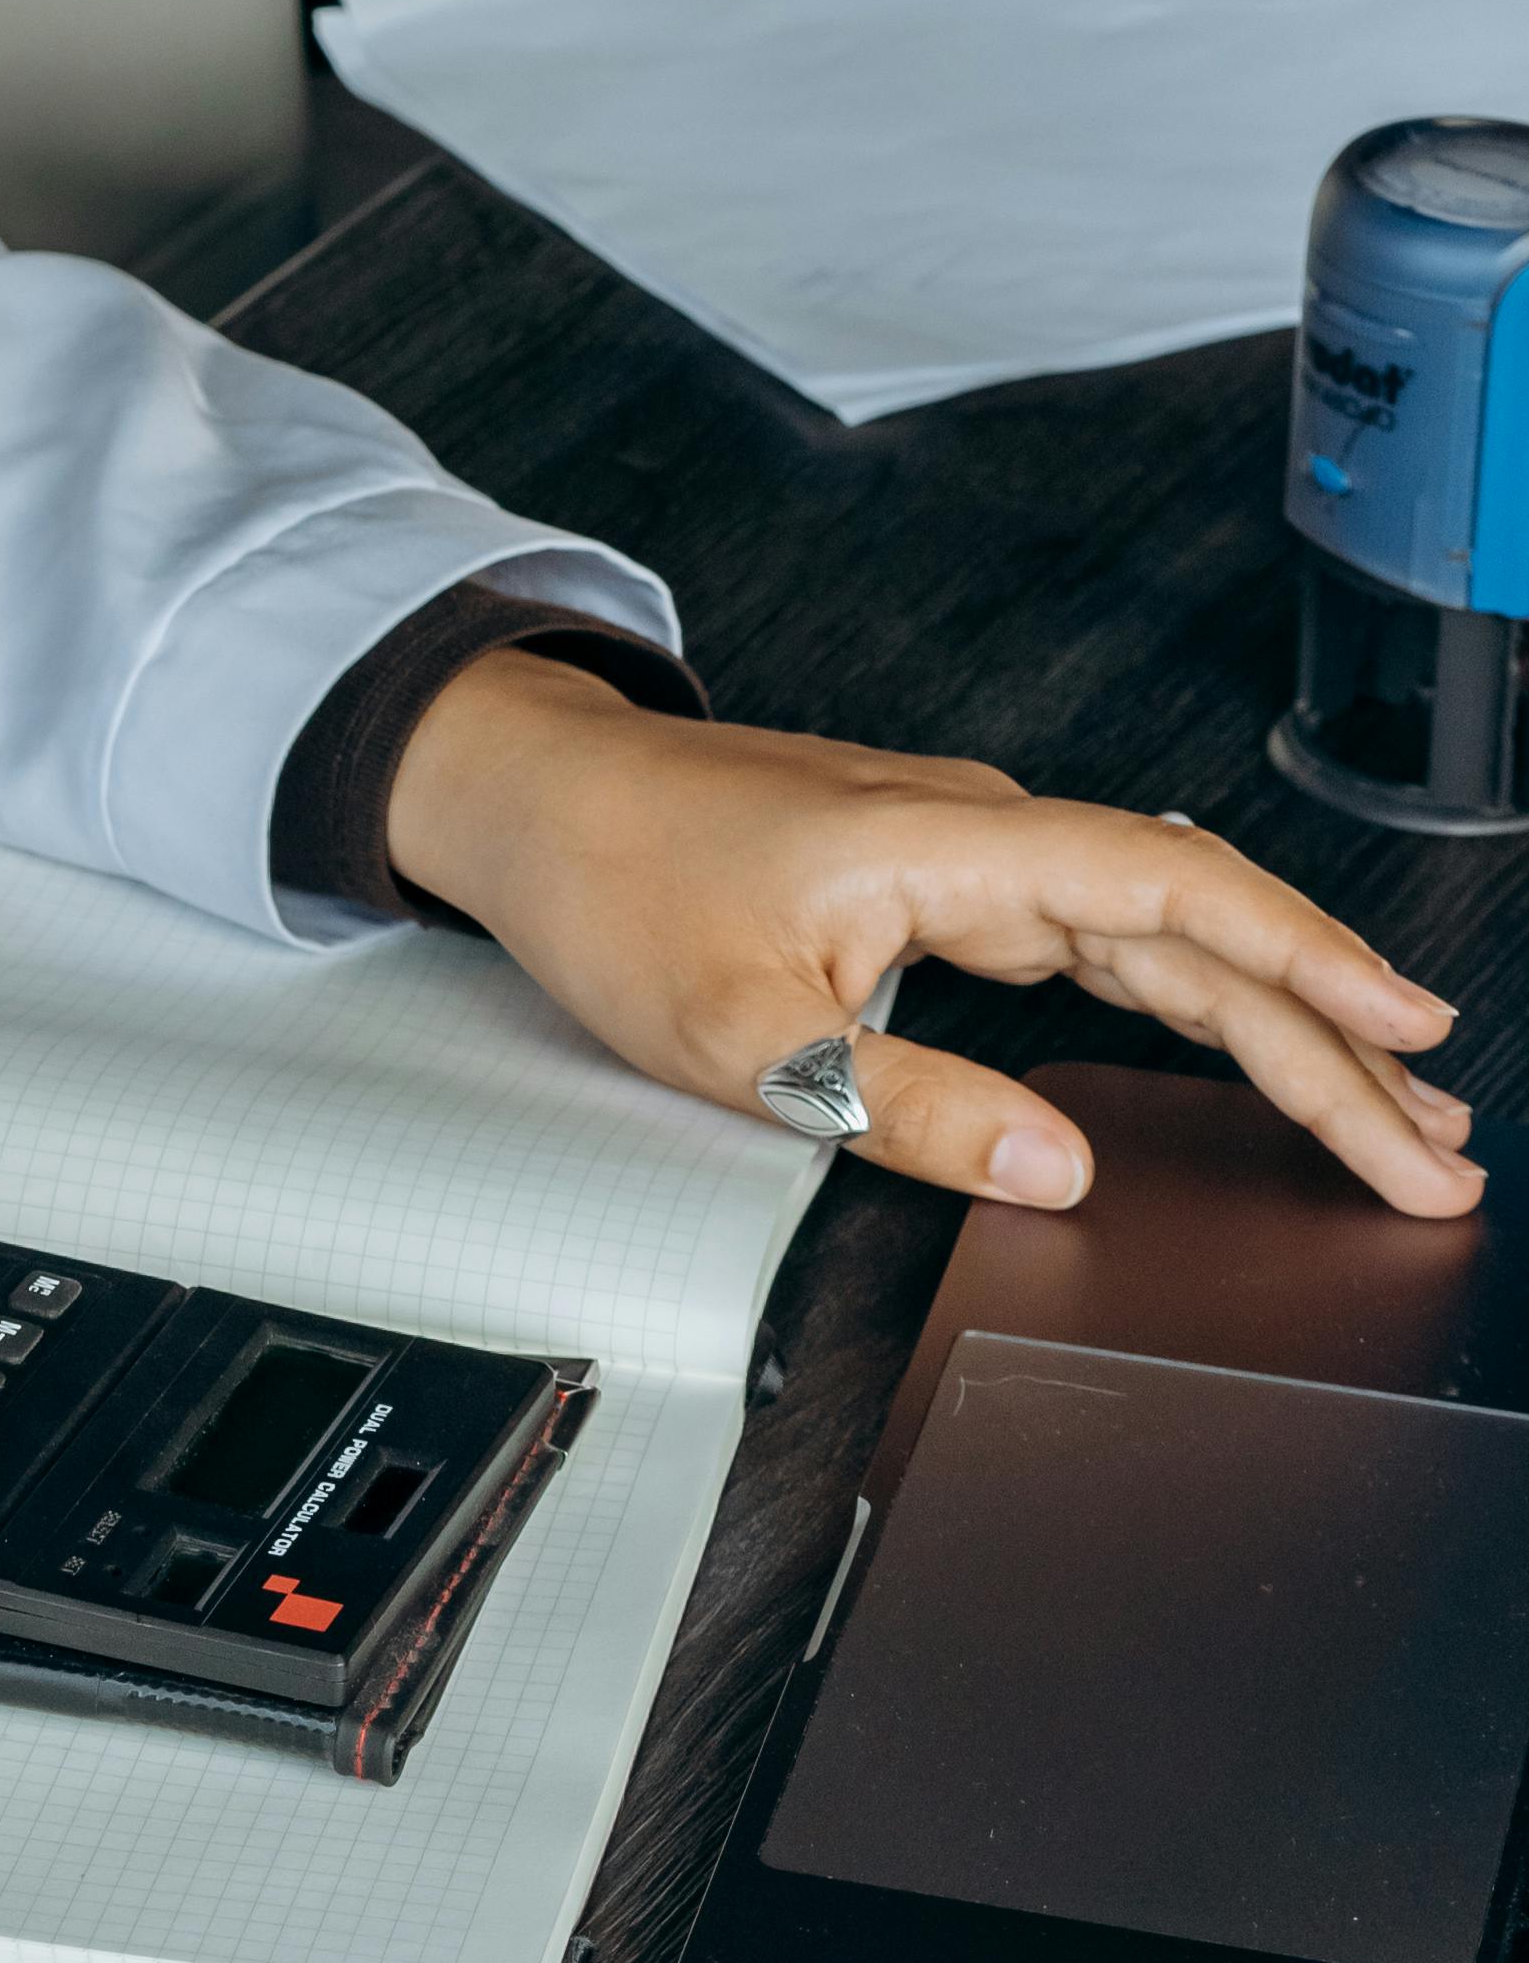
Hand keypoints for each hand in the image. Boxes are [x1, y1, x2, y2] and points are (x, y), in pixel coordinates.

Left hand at [388, 643, 1480, 1219]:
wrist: (527, 792)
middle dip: (1333, 1039)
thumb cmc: (611, 882)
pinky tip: (1256, 1041)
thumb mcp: (740, 1036)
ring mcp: (970, 853)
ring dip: (1283, 1021)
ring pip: (1167, 936)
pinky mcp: (946, 880)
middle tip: (1435, 1149)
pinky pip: (1110, 936)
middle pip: (1201, 930)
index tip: (1410, 1039)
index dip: (1308, 966)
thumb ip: (909, 1106)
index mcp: (953, 847)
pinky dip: (1196, 996)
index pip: (1177, 896)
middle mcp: (983, 834)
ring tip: (1393, 1111)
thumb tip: (1058, 1170)